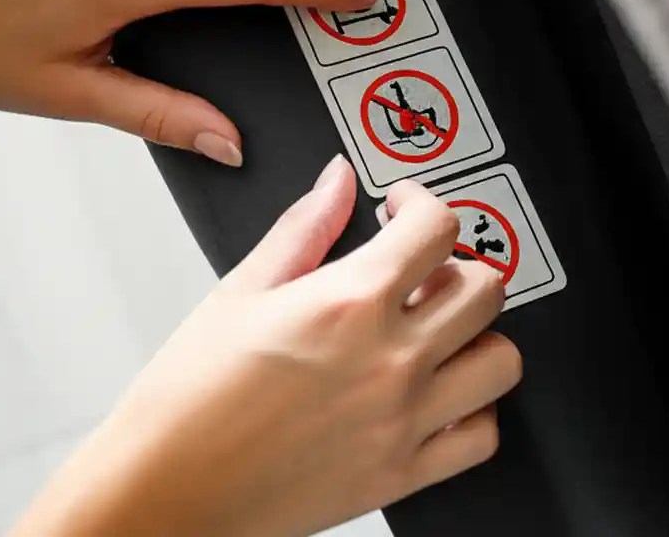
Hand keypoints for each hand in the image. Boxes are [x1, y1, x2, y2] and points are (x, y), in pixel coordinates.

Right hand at [14, 157, 522, 536]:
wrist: (167, 487)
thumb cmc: (187, 400)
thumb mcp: (240, 292)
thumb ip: (304, 228)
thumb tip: (335, 183)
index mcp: (348, 303)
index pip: (437, 228)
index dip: (423, 203)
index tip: (404, 209)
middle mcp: (389, 359)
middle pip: (486, 287)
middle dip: (458, 264)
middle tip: (422, 269)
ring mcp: (403, 420)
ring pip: (501, 359)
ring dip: (478, 336)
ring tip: (440, 331)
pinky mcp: (403, 473)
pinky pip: (482, 436)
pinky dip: (475, 410)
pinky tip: (441, 395)